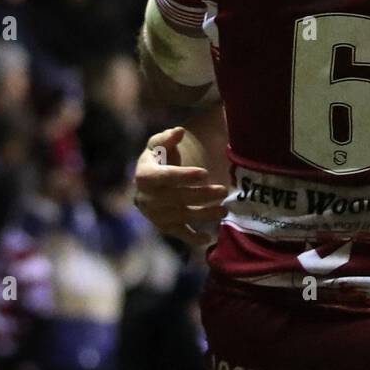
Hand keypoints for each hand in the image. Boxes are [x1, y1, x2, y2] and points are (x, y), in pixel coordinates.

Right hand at [134, 127, 227, 246]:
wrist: (148, 182)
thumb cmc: (158, 158)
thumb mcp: (158, 144)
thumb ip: (167, 137)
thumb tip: (179, 132)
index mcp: (144, 175)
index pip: (164, 177)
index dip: (184, 176)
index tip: (205, 173)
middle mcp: (146, 198)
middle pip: (177, 198)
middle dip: (202, 195)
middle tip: (224, 191)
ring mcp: (155, 214)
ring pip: (181, 216)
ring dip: (204, 215)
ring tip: (224, 211)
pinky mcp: (163, 226)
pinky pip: (178, 233)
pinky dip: (192, 238)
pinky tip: (208, 238)